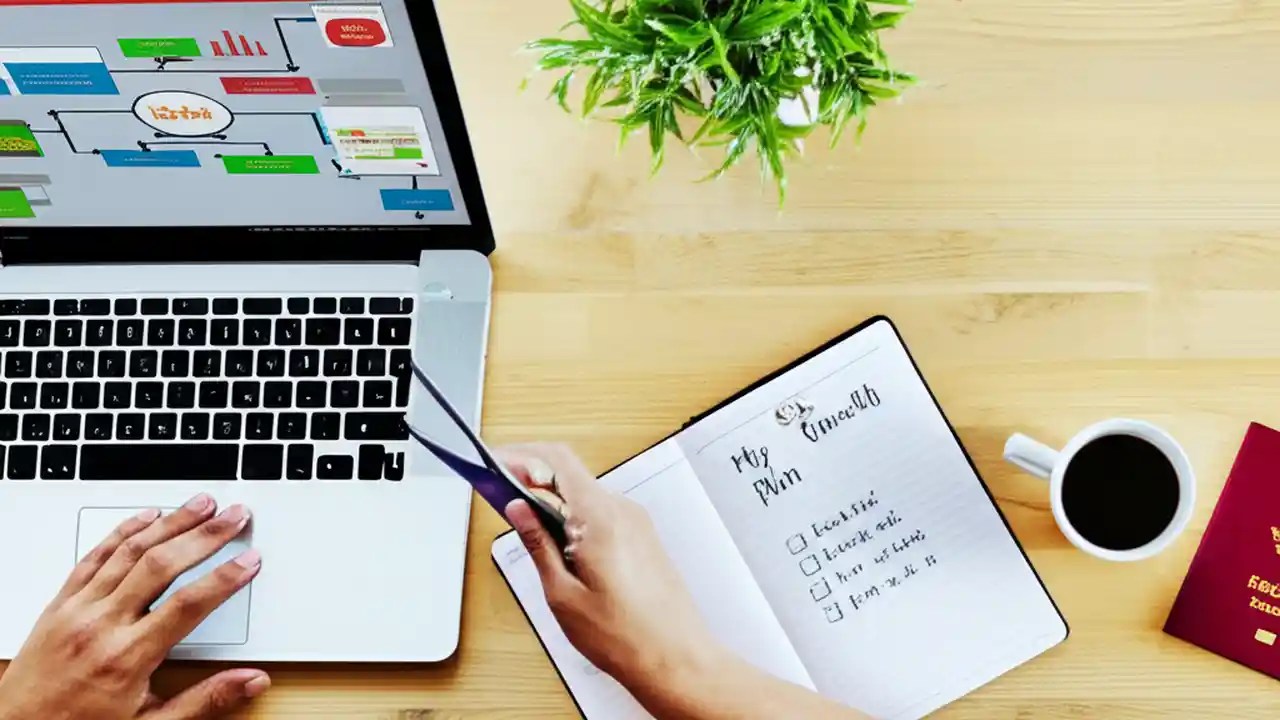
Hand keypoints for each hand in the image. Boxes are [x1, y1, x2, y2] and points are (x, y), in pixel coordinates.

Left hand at [0, 494, 268, 719]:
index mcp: (128, 658)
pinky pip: (93, 557)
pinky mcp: (59, 604)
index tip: (249, 560)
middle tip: (234, 516)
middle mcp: (101, 626)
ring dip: (170, 523)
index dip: (224, 578)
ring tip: (201, 504)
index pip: (188, 604)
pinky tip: (146, 517)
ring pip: (129, 552)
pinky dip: (122, 532)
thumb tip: (250, 681)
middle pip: (161, 565)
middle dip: (204, 535)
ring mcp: (77, 610)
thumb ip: (205, 701)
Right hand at [499, 445, 867, 719]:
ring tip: (525, 524)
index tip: (495, 463)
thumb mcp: (563, 593)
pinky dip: (573, 515)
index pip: (557, 460)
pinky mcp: (641, 535)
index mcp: (600, 518)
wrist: (676, 658)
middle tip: (501, 495)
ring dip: (552, 500)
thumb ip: (538, 544)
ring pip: (584, 494)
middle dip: (532, 478)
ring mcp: (636, 521)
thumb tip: (518, 509)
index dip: (521, 454)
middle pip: (569, 474)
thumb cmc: (626, 635)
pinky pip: (600, 511)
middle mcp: (622, 511)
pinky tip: (557, 541)